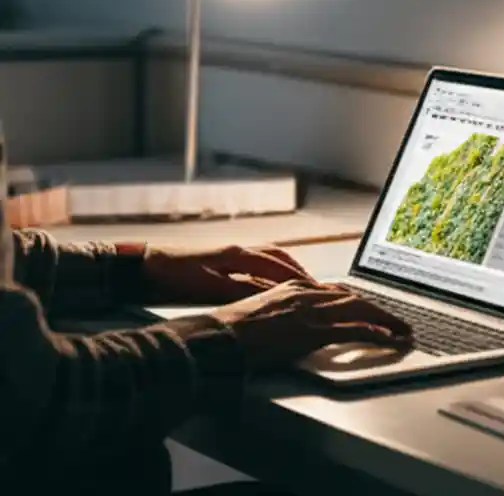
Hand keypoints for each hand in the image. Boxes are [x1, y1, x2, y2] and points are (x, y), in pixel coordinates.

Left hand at [145, 245, 317, 304]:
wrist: (143, 268)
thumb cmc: (174, 279)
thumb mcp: (207, 288)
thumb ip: (240, 291)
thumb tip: (271, 295)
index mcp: (238, 255)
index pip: (278, 266)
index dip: (299, 278)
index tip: (318, 291)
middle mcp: (239, 250)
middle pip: (278, 256)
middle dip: (299, 270)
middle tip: (318, 287)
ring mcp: (230, 253)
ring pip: (268, 256)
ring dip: (287, 268)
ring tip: (301, 282)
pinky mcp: (221, 260)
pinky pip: (256, 261)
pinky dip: (272, 269)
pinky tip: (272, 281)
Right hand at [209, 280, 412, 370]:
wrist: (217, 338)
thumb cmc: (233, 332)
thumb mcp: (265, 313)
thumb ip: (287, 313)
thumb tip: (299, 325)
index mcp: (295, 287)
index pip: (338, 291)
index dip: (361, 301)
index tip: (375, 309)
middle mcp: (307, 293)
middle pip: (355, 298)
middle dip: (380, 310)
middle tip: (399, 321)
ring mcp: (312, 311)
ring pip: (360, 310)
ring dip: (386, 321)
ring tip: (404, 331)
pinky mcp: (313, 330)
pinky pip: (352, 330)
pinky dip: (374, 333)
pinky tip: (388, 339)